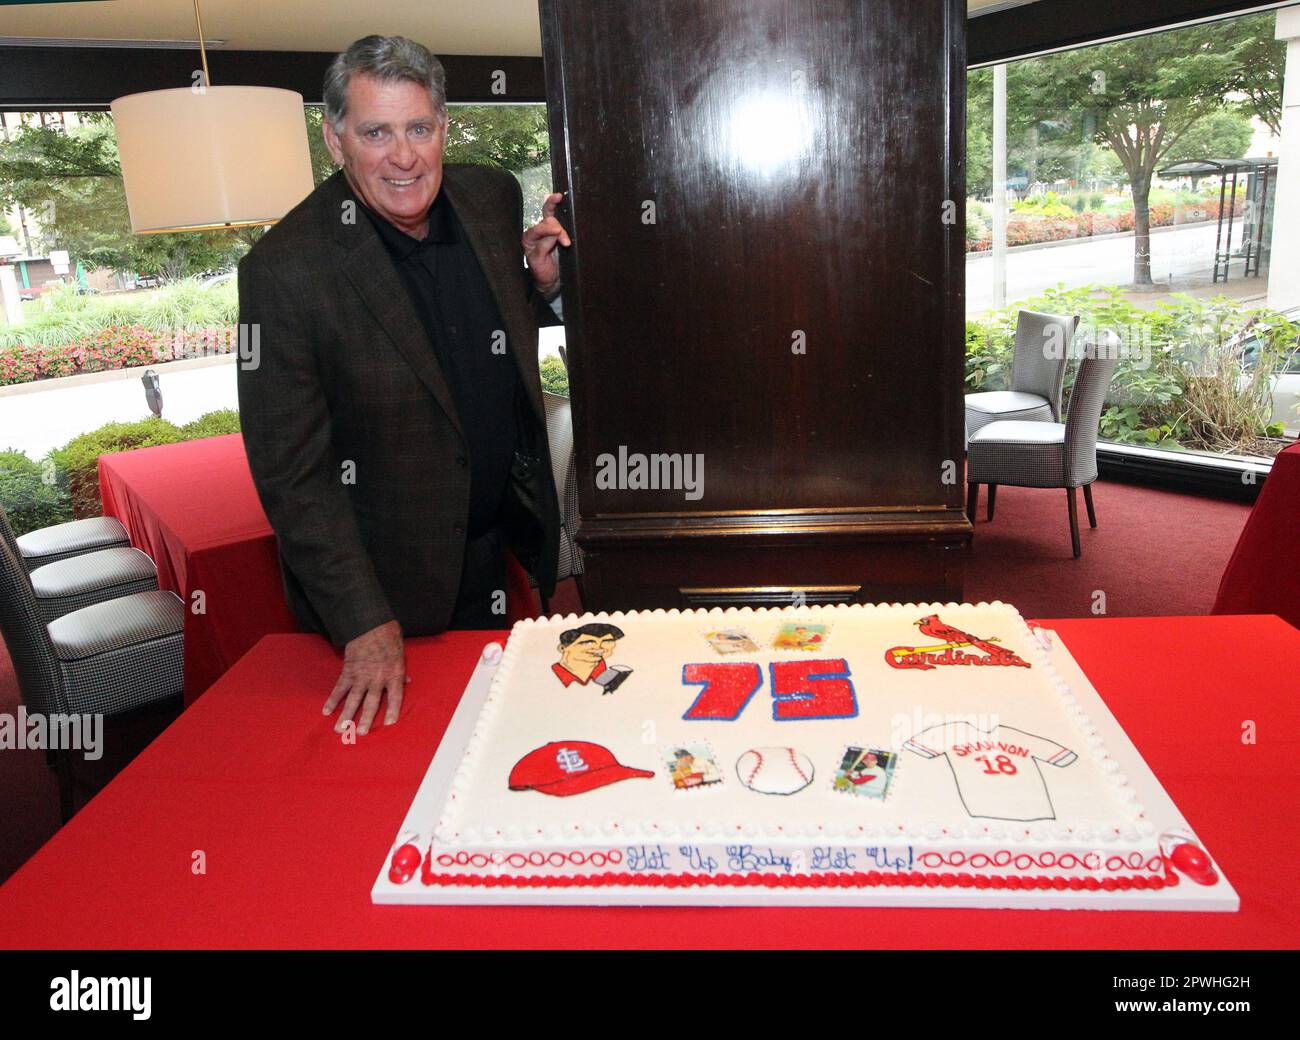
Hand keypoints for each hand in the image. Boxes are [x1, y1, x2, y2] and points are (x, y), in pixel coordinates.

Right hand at [323, 619, 407, 735]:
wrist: (370, 623)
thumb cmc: (389, 636)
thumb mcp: (401, 653)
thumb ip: (401, 671)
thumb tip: (406, 682)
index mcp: (394, 674)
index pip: (395, 697)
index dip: (393, 711)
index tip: (389, 724)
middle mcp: (377, 678)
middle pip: (371, 703)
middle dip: (365, 719)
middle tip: (360, 733)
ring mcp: (361, 675)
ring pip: (353, 699)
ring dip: (346, 715)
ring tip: (340, 729)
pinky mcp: (348, 671)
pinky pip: (339, 688)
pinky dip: (332, 699)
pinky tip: (326, 711)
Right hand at [522, 192, 570, 295]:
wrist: (554, 281)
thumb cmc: (560, 261)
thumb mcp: (566, 243)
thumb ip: (565, 231)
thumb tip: (567, 220)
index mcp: (546, 226)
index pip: (548, 209)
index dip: (552, 202)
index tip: (559, 196)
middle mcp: (537, 232)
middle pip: (546, 219)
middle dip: (558, 225)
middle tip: (567, 238)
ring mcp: (533, 243)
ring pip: (541, 230)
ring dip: (554, 233)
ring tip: (565, 242)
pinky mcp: (533, 256)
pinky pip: (540, 246)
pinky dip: (548, 244)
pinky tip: (555, 245)